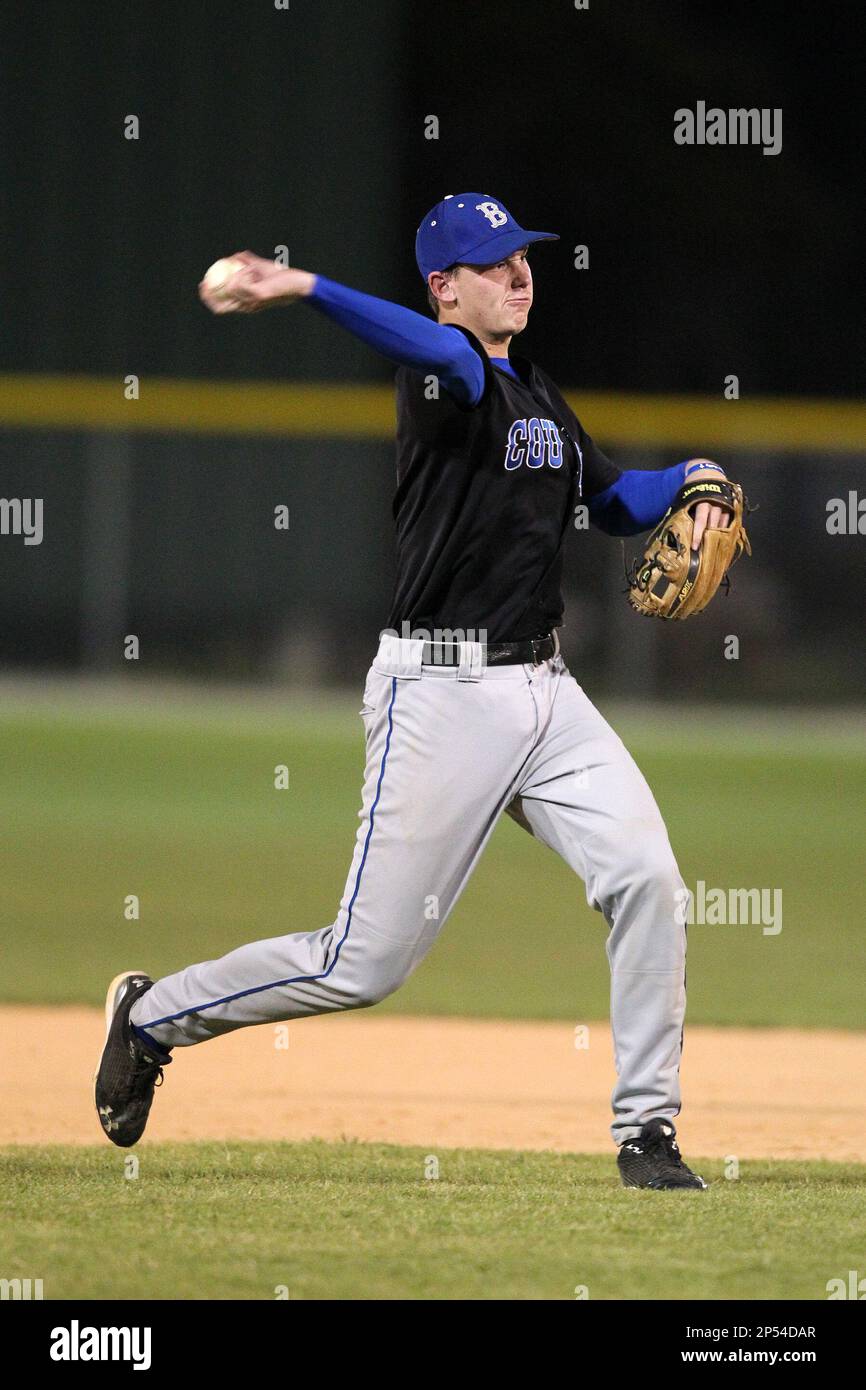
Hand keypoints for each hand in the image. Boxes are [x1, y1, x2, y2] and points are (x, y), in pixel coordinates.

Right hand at [198, 252, 315, 314]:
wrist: (299, 283)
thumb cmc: (281, 277)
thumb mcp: (259, 267)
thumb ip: (246, 261)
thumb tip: (232, 257)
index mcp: (246, 302)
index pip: (221, 307)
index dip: (208, 298)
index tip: (202, 285)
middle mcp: (248, 306)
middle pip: (220, 308)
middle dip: (207, 296)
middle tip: (204, 283)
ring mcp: (252, 302)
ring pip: (230, 287)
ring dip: (235, 273)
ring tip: (250, 268)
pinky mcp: (258, 295)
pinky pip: (240, 281)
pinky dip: (242, 271)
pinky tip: (252, 269)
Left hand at [686, 460, 731, 548]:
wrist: (707, 473)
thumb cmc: (693, 490)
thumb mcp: (686, 497)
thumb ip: (682, 511)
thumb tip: (671, 528)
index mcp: (701, 501)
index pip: (700, 520)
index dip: (697, 534)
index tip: (694, 546)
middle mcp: (715, 503)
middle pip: (713, 524)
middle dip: (708, 538)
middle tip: (704, 552)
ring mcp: (725, 504)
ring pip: (723, 524)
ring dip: (718, 537)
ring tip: (713, 549)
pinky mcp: (731, 506)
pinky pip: (730, 521)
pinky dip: (726, 531)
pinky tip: (722, 540)